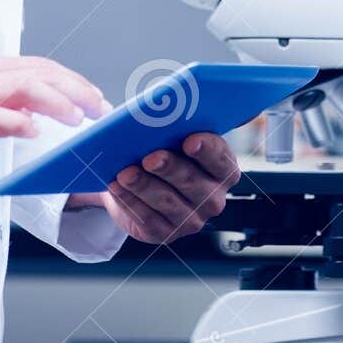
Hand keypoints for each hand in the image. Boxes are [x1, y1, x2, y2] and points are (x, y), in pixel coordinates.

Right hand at [0, 55, 105, 183]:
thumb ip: (1, 103)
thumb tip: (36, 112)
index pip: (39, 67)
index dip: (72, 81)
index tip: (94, 98)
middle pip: (40, 73)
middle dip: (76, 89)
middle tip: (100, 108)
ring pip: (25, 87)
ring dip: (58, 101)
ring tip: (78, 117)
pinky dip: (19, 123)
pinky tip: (35, 132)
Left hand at [99, 133, 240, 244]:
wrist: (143, 183)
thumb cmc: (165, 153)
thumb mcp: (176, 139)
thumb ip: (180, 127)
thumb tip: (164, 110)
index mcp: (223, 171)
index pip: (221, 160)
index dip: (207, 150)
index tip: (190, 140)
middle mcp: (213, 199)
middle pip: (191, 181)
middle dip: (170, 168)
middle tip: (151, 157)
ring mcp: (191, 220)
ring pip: (167, 201)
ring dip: (144, 185)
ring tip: (126, 173)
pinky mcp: (165, 233)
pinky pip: (148, 219)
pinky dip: (130, 201)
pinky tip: (118, 188)